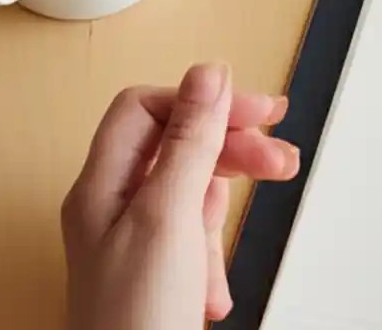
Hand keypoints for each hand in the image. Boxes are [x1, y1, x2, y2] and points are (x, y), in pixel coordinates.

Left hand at [61, 64, 300, 329]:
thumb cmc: (135, 320)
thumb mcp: (168, 216)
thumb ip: (189, 143)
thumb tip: (208, 75)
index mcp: (101, 186)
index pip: (145, 110)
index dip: (200, 101)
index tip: (251, 109)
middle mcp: (114, 209)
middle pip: (176, 145)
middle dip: (232, 142)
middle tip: (280, 149)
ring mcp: (138, 243)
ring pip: (192, 188)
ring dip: (232, 192)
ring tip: (276, 185)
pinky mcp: (161, 273)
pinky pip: (197, 236)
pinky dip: (218, 246)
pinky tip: (221, 277)